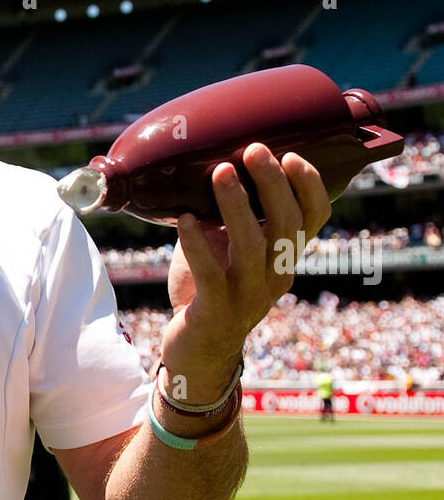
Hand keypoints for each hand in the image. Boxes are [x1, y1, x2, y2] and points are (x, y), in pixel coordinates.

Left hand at [160, 144, 329, 402]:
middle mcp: (276, 276)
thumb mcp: (229, 249)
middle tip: (253, 150)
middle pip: (286, 225)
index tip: (292, 154)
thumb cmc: (209, 288)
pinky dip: (197, 244)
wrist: (196, 349)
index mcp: (285, 257)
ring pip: (253, 247)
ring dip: (236, 206)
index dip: (309, 186)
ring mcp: (248, 296)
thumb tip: (216, 163)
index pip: (314, 218)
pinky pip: (211, 275)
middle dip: (272, 184)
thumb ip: (231, 216)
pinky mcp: (217, 311)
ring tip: (220, 172)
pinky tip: (183, 221)